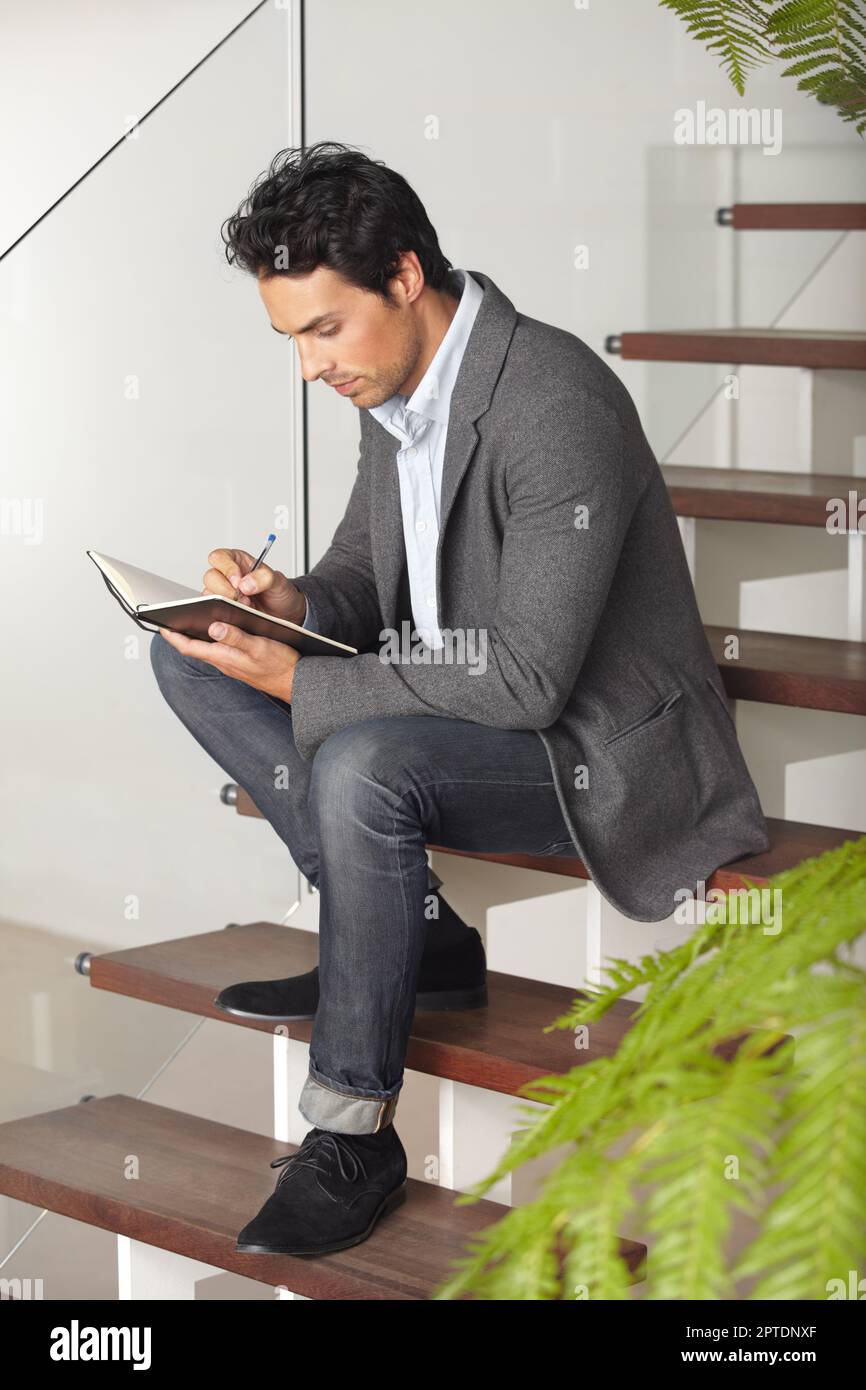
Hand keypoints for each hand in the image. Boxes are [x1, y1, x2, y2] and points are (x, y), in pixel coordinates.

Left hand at [158, 621, 300, 701]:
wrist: (295, 682)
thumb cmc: (280, 666)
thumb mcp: (258, 647)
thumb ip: (236, 637)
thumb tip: (214, 628)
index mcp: (224, 657)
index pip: (189, 646)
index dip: (173, 636)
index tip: (161, 624)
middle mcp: (224, 661)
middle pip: (195, 647)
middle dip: (181, 633)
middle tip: (171, 618)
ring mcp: (231, 663)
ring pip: (207, 648)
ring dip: (196, 635)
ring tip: (189, 620)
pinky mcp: (240, 662)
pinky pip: (220, 650)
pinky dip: (213, 638)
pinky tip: (218, 630)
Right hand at [201, 546, 305, 623]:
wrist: (285, 614)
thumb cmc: (279, 592)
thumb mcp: (279, 581)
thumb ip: (264, 577)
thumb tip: (245, 584)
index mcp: (237, 561)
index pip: (220, 557)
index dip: (226, 568)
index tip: (237, 580)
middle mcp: (226, 577)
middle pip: (210, 577)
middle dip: (224, 589)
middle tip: (241, 598)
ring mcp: (222, 595)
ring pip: (209, 595)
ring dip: (225, 603)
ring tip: (246, 607)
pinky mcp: (222, 611)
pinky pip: (214, 612)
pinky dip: (224, 615)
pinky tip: (238, 617)